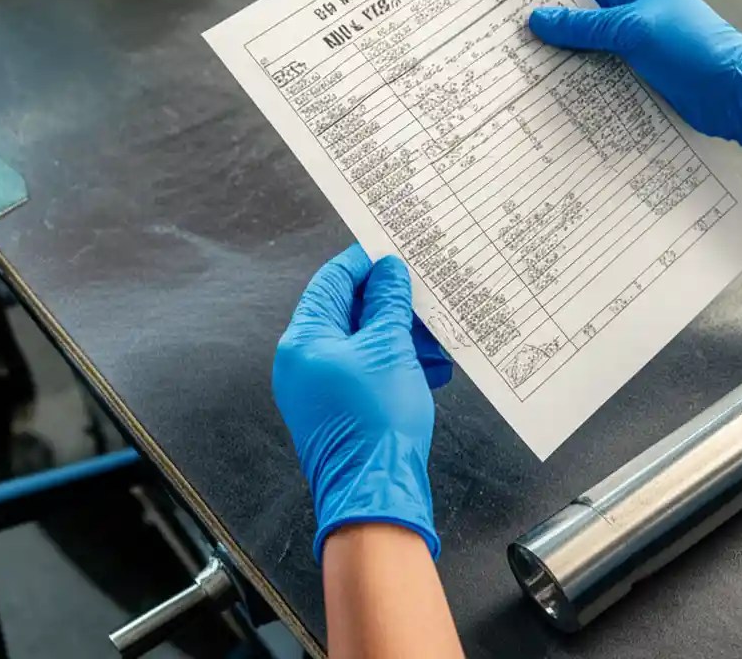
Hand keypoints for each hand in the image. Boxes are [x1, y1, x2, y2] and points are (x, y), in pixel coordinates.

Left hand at [273, 245, 451, 560]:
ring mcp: (320, 388)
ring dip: (401, 336)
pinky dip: (397, 363)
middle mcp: (305, 362)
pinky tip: (430, 366)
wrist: (375, 490)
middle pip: (349, 313)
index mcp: (305, 340)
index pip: (332, 282)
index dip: (366, 264)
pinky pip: (369, 372)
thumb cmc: (376, 419)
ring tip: (437, 336)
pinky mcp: (340, 410)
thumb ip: (388, 304)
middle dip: (391, 304)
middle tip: (425, 294)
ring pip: (364, 344)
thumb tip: (389, 271)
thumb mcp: (389, 349)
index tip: (396, 252)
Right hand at [529, 0, 741, 147]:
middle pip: (587, 15)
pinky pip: (609, 72)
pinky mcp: (645, 74)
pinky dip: (588, 80)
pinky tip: (563, 93)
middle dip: (555, 27)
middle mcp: (637, 12)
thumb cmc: (691, 50)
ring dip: (569, 58)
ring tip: (530, 71)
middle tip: (516, 41)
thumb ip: (585, 26)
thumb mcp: (632, 31)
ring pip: (595, 47)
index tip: (519, 1)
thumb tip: (540, 18)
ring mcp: (642, 45)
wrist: (735, 94)